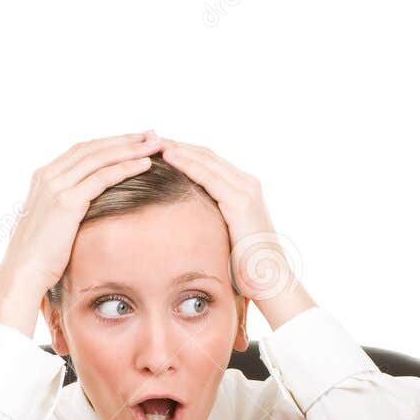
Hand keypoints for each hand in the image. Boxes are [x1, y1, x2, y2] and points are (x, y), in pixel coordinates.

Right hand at [0, 132, 159, 335]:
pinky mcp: (67, 202)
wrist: (23, 273)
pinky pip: (103, 177)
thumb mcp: (50, 223)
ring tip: (156, 144)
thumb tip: (81, 209)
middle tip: (153, 134)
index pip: (83, 150)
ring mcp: (56, 187)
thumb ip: (63, 207)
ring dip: (131, 148)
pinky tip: (146, 164)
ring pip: (100, 158)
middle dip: (125, 139)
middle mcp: (48, 176)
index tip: (135, 140)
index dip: (111, 143)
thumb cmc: (39, 256)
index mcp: (44, 177)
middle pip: (94, 148)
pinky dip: (126, 167)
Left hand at [157, 138, 312, 327]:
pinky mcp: (240, 201)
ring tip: (153, 142)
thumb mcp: (225, 237)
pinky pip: (208, 176)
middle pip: (206, 154)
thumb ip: (211, 222)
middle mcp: (247, 184)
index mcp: (244, 190)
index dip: (184, 152)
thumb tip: (188, 224)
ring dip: (178, 148)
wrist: (270, 282)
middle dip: (178, 145)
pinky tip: (168, 157)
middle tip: (149, 137)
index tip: (159, 148)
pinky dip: (187, 163)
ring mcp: (246, 190)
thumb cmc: (246, 267)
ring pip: (206, 159)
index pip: (209, 162)